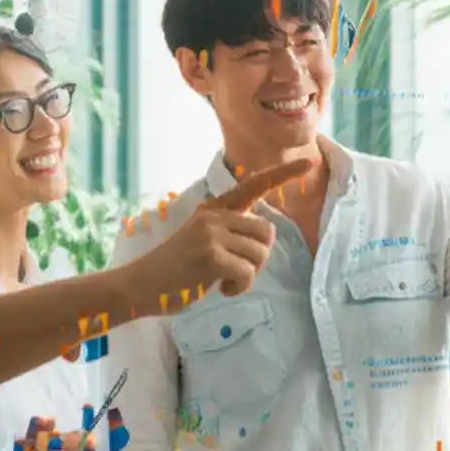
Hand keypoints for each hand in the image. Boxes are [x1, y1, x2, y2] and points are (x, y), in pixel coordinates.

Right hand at [121, 158, 313, 312]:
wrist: (140, 284)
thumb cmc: (176, 268)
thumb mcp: (202, 238)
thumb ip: (229, 230)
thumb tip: (262, 235)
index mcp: (214, 208)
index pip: (254, 185)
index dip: (284, 173)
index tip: (309, 162)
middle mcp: (214, 215)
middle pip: (267, 232)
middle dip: (259, 257)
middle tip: (236, 270)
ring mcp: (211, 233)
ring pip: (260, 254)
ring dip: (247, 275)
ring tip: (223, 279)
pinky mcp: (211, 255)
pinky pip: (248, 273)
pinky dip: (238, 287)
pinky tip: (220, 288)